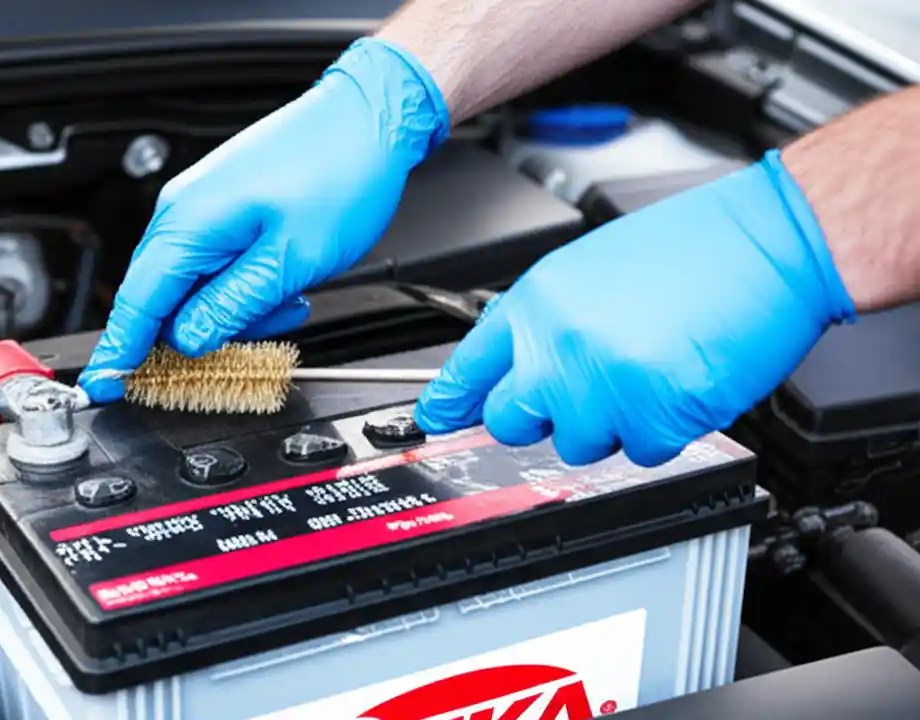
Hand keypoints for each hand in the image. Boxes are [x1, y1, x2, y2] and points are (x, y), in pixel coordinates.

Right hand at [79, 38, 448, 401]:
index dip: (120, 352)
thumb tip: (189, 341)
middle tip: (261, 334)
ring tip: (291, 295)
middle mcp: (183, 212)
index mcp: (188, 225)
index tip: (104, 386)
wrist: (370, 118)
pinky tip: (284, 280)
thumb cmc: (340, 174)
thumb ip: (232, 307)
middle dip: (207, 331)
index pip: (136, 305)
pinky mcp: (223, 206)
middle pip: (165, 300)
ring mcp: (201, 206)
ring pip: (196, 286)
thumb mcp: (290, 262)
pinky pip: (216, 264)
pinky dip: (245, 285)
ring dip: (237, 308)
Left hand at [414, 150, 855, 466]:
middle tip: (586, 390)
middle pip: (511, 421)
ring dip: (612, 423)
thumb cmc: (696, 249)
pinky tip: (680, 382)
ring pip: (578, 444)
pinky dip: (663, 430)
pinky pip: (640, 452)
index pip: (470, 365)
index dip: (449, 400)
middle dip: (542, 417)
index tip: (433, 422)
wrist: (771, 242)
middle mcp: (558, 343)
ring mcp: (601, 383)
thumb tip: (522, 366)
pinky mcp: (651, 414)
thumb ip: (549, 321)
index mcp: (538, 301)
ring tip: (650, 368)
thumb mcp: (592, 270)